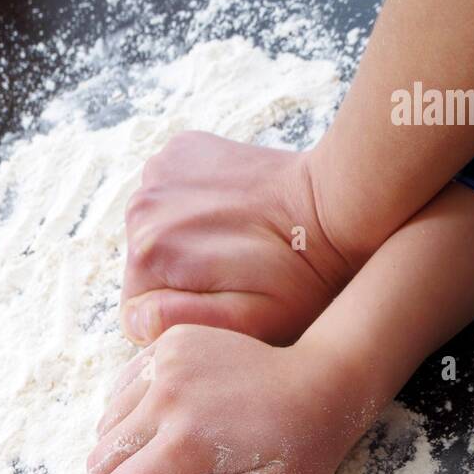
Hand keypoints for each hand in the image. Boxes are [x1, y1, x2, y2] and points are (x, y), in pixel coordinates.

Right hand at [89, 323, 362, 473]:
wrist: (322, 383)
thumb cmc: (299, 451)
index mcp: (186, 440)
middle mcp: (166, 396)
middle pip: (100, 459)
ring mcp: (164, 362)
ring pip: (106, 425)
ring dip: (116, 458)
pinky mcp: (169, 344)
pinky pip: (122, 391)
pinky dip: (126, 420)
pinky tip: (153, 437)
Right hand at [121, 133, 353, 345]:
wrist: (336, 206)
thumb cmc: (298, 279)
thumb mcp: (244, 322)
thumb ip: (179, 323)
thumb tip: (138, 319)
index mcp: (149, 255)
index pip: (136, 314)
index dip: (178, 321)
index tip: (220, 305)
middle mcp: (141, 208)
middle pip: (143, 272)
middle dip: (181, 282)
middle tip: (233, 276)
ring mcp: (158, 171)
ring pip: (154, 235)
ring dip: (186, 245)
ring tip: (235, 245)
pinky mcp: (180, 151)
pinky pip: (169, 198)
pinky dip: (194, 208)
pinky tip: (233, 216)